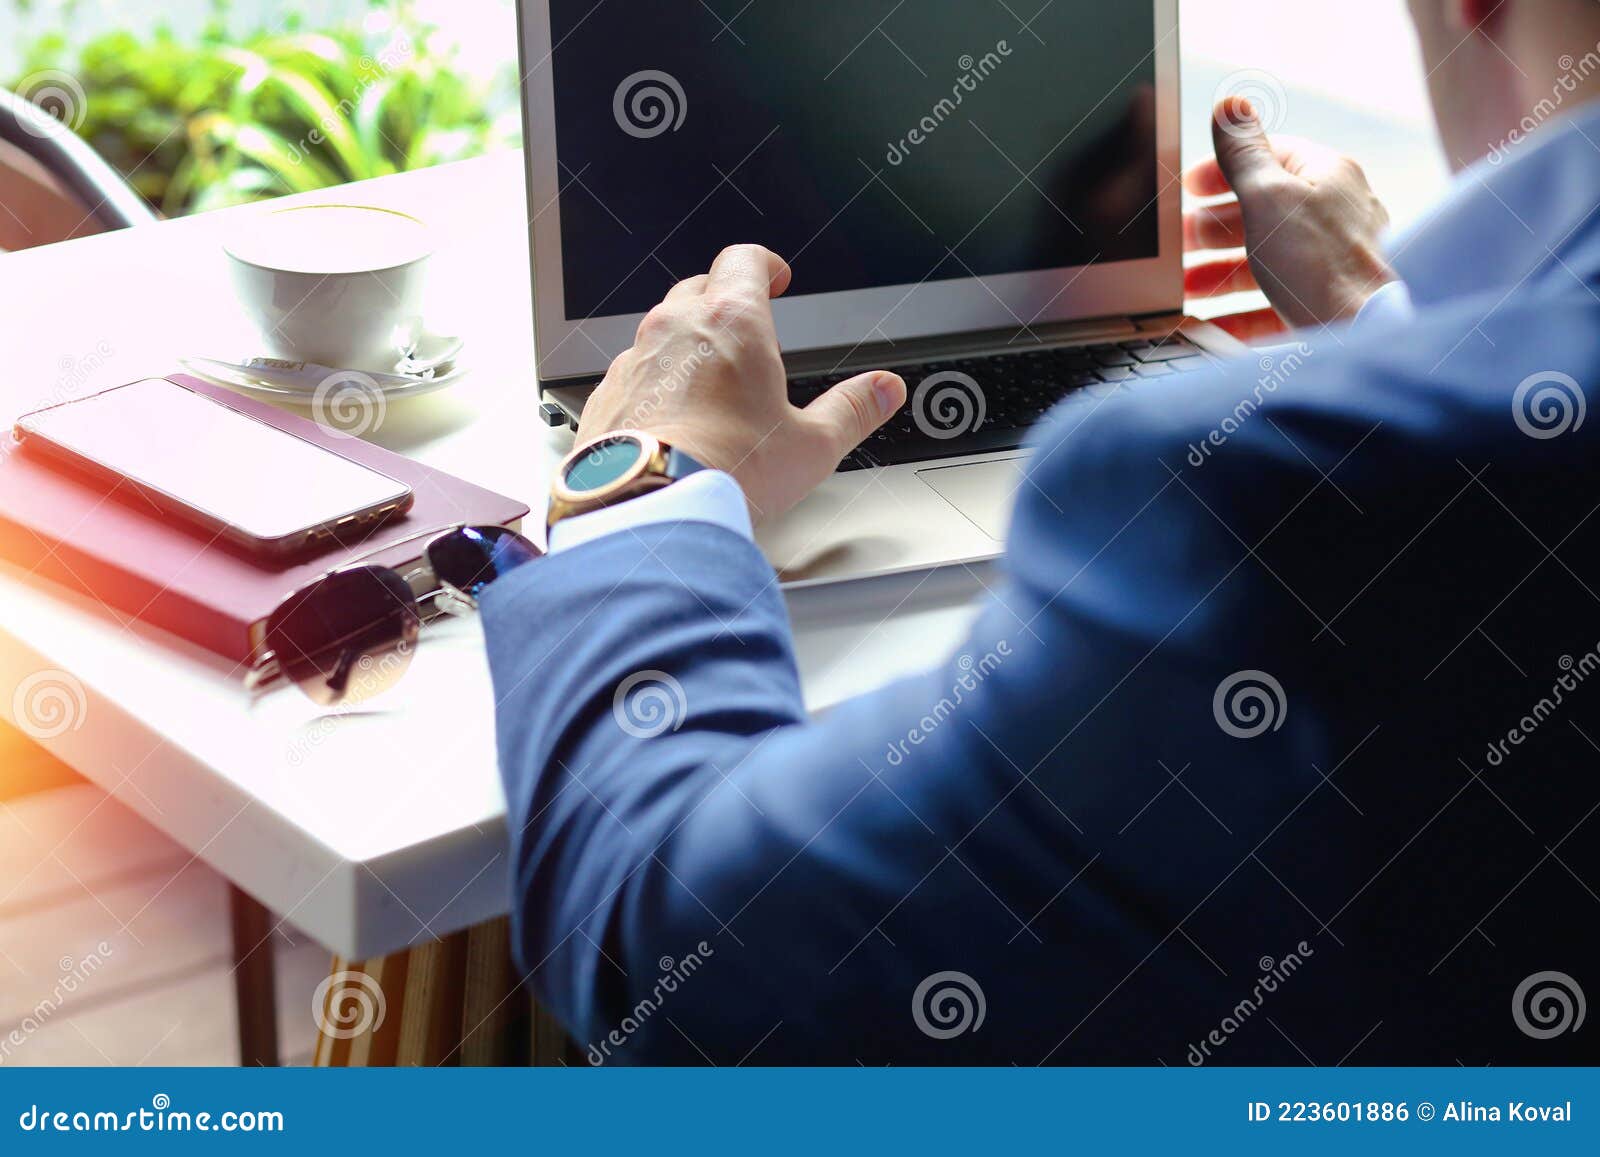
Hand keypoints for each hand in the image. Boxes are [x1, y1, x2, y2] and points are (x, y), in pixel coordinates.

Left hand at [575, 245, 905, 522]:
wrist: (649, 504)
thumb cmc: (727, 470)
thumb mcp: (812, 444)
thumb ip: (852, 410)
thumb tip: (884, 391)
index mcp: (732, 322)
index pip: (744, 260)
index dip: (765, 263)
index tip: (775, 277)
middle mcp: (675, 328)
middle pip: (700, 289)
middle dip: (724, 302)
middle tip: (747, 332)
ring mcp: (635, 360)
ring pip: (661, 331)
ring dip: (685, 345)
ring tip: (709, 385)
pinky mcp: (607, 395)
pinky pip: (632, 373)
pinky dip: (653, 384)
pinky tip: (670, 419)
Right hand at [1182, 97, 1396, 339]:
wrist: (1368, 335)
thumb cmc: (1322, 264)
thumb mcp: (1270, 198)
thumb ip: (1244, 154)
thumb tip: (1230, 104)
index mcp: (1325, 176)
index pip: (1267, 158)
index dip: (1221, 172)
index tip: (1186, 189)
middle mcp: (1333, 214)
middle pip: (1261, 213)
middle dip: (1213, 229)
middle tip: (1178, 242)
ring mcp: (1331, 262)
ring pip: (1265, 261)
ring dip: (1218, 274)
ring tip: (1185, 289)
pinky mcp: (1324, 306)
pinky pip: (1273, 305)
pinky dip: (1237, 314)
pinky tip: (1210, 325)